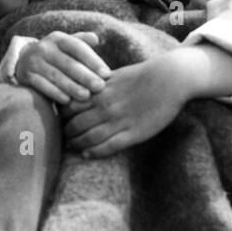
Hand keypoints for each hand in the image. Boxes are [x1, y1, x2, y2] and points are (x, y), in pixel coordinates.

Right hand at [14, 31, 110, 105]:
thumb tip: (96, 38)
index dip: (93, 60)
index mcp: (58, 38)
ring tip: (86, 96)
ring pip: (56, 75)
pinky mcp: (26, 75)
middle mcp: (44, 47)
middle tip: (100, 87)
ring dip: (72, 86)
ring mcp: (33, 61)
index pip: (78, 48)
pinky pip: (41, 85)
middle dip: (85, 76)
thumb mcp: (65, 45)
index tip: (106, 74)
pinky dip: (54, 92)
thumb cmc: (54, 55)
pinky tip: (67, 100)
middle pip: (68, 63)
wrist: (22, 61)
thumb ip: (81, 42)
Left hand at [60, 54, 189, 157]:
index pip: (70, 108)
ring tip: (72, 147)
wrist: (170, 79)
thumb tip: (82, 89)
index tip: (61, 122)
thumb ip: (97, 84)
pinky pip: (109, 147)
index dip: (63, 117)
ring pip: (89, 138)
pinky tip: (87, 154)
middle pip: (76, 125)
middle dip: (67, 133)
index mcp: (100, 92)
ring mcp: (119, 121)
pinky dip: (95, 152)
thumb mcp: (114, 75)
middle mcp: (106, 107)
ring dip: (77, 145)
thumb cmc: (143, 75)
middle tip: (63, 138)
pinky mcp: (134, 133)